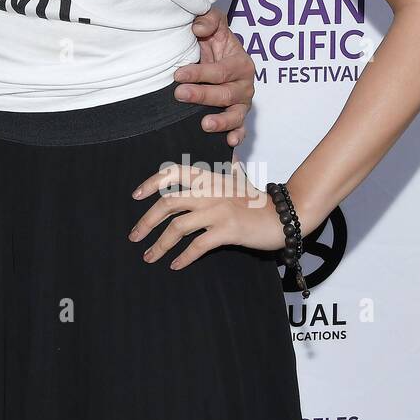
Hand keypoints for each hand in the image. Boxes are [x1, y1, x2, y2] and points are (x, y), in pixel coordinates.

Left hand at [128, 159, 283, 270]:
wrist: (284, 216)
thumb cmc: (260, 201)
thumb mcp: (240, 180)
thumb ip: (230, 169)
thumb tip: (231, 154)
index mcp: (209, 178)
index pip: (174, 172)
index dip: (152, 182)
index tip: (136, 195)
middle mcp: (210, 192)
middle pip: (168, 203)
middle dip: (147, 221)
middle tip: (134, 236)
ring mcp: (217, 211)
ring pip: (178, 227)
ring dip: (159, 245)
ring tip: (149, 257)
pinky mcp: (227, 230)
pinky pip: (198, 245)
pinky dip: (183, 257)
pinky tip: (175, 265)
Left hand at [174, 6, 255, 146]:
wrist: (215, 56)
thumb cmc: (213, 41)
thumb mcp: (214, 25)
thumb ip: (209, 20)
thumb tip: (198, 28)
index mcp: (240, 63)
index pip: (220, 71)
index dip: (200, 73)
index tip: (178, 75)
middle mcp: (244, 85)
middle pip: (225, 94)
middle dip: (202, 95)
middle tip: (180, 94)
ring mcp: (242, 103)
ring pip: (235, 115)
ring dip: (221, 121)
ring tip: (204, 123)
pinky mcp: (238, 117)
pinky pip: (240, 129)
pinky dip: (236, 136)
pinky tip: (229, 143)